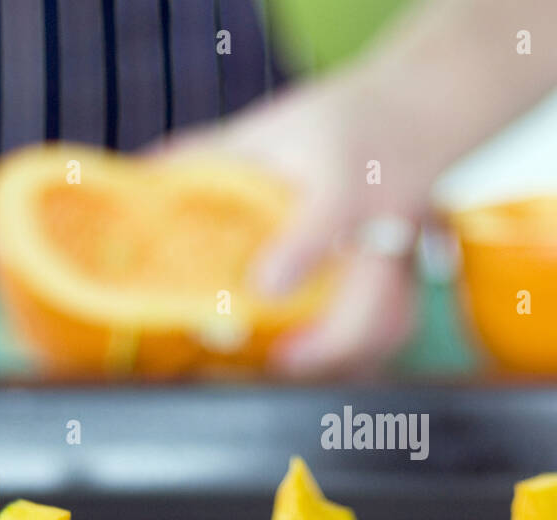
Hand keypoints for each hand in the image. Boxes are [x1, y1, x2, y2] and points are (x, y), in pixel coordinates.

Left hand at [152, 78, 433, 377]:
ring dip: (347, 357)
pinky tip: (327, 368)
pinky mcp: (411, 278)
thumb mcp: (273, 126)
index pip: (330, 212)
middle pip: (377, 292)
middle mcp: (382, 219)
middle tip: (282, 358)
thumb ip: (210, 155)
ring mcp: (403, 253)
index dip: (300, 253)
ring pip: (393, 320)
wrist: (417, 114)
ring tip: (293, 367)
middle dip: (333, 339)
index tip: (264, 286)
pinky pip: (396, 328)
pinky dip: (363, 357)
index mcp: (343, 174)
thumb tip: (139, 182)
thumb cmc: (337, 122)